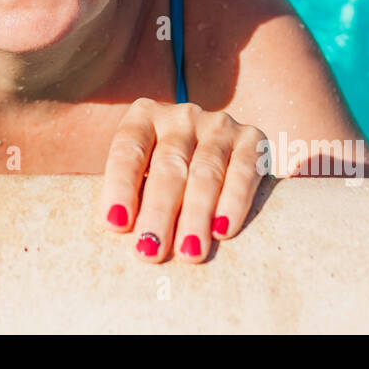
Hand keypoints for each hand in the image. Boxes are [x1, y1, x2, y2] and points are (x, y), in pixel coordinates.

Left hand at [100, 98, 267, 262]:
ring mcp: (218, 125)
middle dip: (159, 211)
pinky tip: (223, 231)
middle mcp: (181, 116)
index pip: (128, 150)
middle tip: (151, 250)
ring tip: (188, 252)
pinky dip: (234, 203)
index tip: (116, 224)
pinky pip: (243, 173)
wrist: (218, 150)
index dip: (121, 186)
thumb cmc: (166, 173)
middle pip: (168, 165)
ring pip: (206, 173)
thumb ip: (132, 193)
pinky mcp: (253, 140)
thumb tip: (120, 231)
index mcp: (144, 116)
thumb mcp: (142, 170)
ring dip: (196, 216)